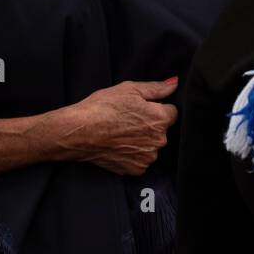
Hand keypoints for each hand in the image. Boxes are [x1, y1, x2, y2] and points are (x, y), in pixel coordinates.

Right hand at [55, 78, 178, 175]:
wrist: (79, 131)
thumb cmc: (102, 107)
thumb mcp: (129, 89)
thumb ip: (156, 88)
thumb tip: (174, 83)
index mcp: (161, 119)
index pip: (171, 112)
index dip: (156, 108)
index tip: (140, 108)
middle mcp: (159, 141)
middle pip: (161, 130)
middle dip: (150, 125)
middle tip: (128, 119)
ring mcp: (147, 157)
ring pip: (151, 146)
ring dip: (142, 140)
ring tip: (121, 132)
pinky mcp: (136, 170)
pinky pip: (140, 160)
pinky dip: (132, 154)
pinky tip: (119, 145)